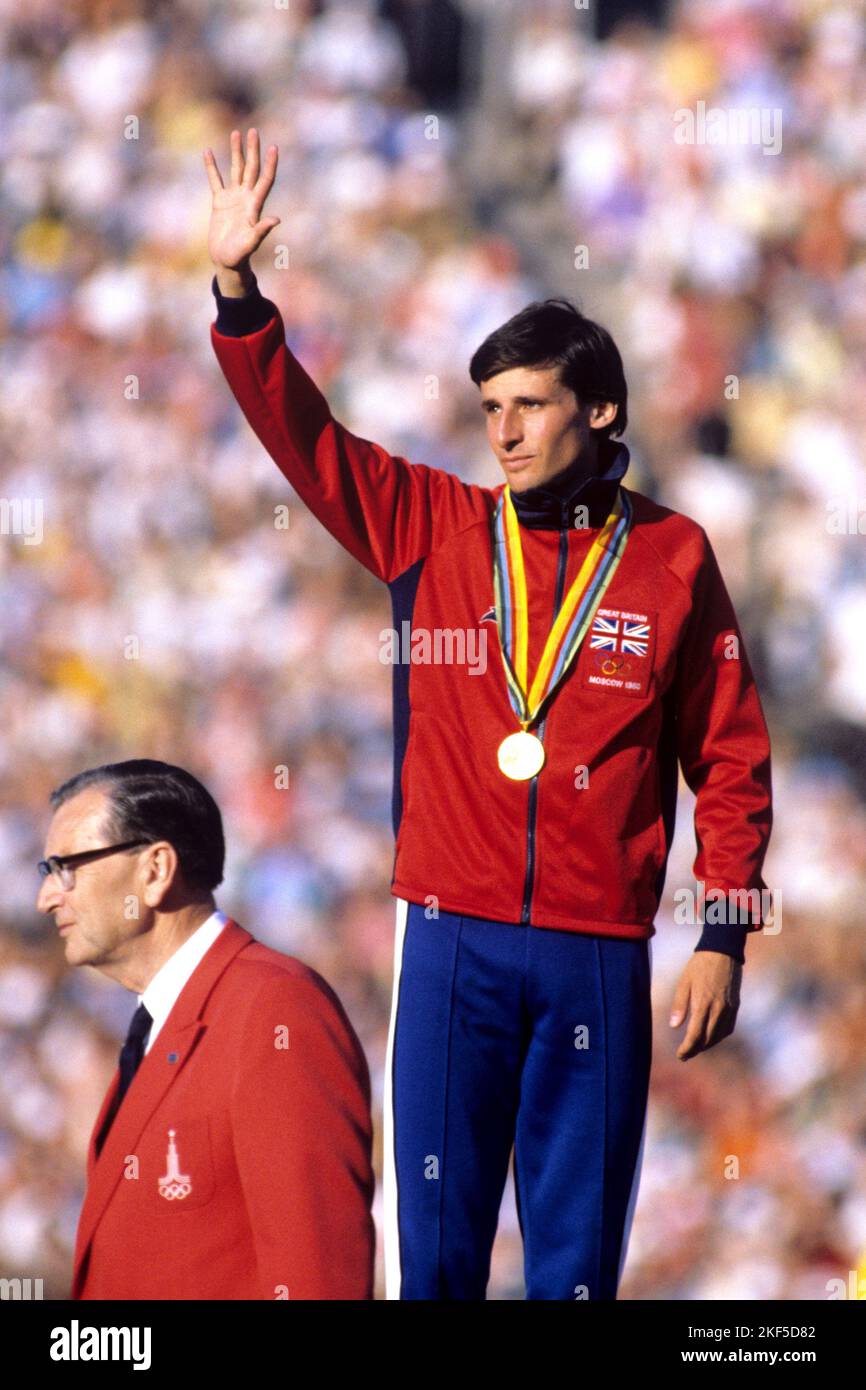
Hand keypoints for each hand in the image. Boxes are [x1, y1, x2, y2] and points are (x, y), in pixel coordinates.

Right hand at [203, 128, 279, 289]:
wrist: (226, 261)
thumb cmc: (240, 255)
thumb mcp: (251, 243)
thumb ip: (262, 230)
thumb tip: (276, 220)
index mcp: (255, 206)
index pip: (265, 180)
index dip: (270, 164)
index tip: (273, 147)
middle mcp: (246, 198)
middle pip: (251, 169)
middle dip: (253, 150)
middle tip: (254, 131)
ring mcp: (233, 198)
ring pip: (236, 170)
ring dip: (236, 152)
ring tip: (236, 133)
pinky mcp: (219, 202)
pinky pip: (215, 180)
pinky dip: (211, 167)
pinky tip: (208, 151)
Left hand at [669, 951, 741, 1059]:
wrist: (723, 951)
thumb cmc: (699, 966)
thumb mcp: (684, 982)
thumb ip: (679, 1005)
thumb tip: (674, 1026)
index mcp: (703, 1003)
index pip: (695, 1035)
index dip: (687, 1049)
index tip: (680, 1055)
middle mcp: (719, 1009)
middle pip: (708, 1039)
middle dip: (696, 1050)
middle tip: (685, 1055)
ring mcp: (729, 1008)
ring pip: (719, 1036)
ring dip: (707, 1045)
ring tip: (696, 1048)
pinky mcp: (735, 1006)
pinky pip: (728, 1028)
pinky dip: (719, 1036)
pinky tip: (711, 1037)